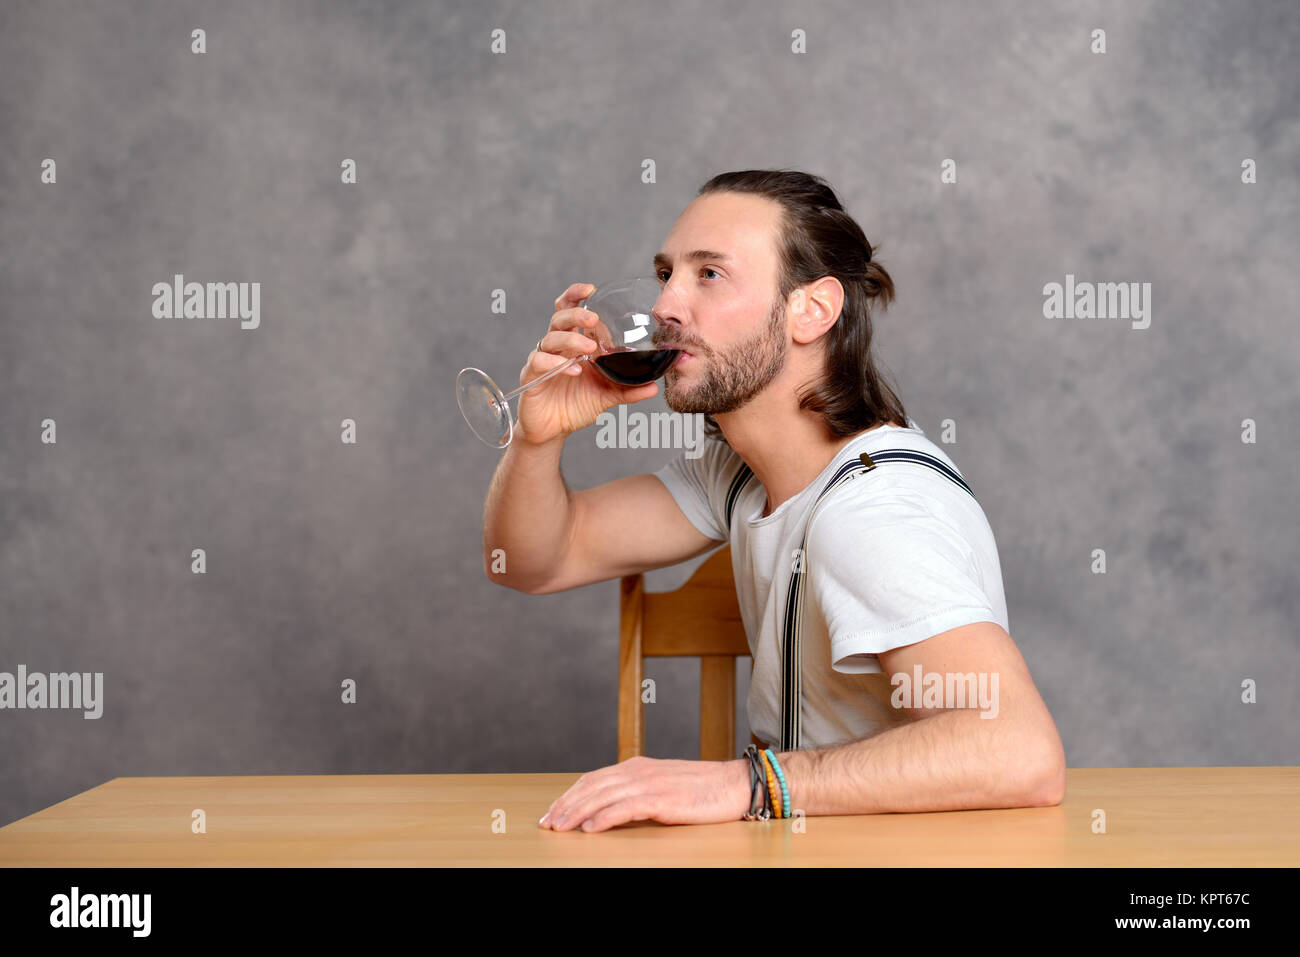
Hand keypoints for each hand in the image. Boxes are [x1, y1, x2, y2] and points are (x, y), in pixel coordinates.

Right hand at [515, 282, 660, 445]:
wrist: (552, 431)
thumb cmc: (575, 406)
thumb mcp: (606, 396)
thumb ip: (628, 390)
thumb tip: (653, 387)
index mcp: (572, 344)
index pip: (569, 310)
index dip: (575, 296)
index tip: (591, 288)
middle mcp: (556, 347)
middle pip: (558, 319)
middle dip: (575, 315)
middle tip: (593, 319)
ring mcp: (542, 361)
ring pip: (550, 339)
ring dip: (570, 340)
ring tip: (588, 348)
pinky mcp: (531, 377)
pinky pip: (538, 362)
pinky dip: (555, 363)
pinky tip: (573, 369)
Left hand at [539, 756, 752, 832]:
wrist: (734, 785)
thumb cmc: (702, 790)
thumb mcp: (662, 786)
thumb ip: (637, 792)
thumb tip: (610, 810)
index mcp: (636, 766)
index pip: (593, 779)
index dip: (569, 795)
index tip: (552, 812)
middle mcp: (638, 771)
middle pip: (591, 786)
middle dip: (565, 805)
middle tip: (547, 823)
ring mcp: (650, 783)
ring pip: (603, 796)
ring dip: (577, 812)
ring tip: (560, 827)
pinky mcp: (662, 798)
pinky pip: (626, 808)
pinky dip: (605, 817)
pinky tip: (591, 828)